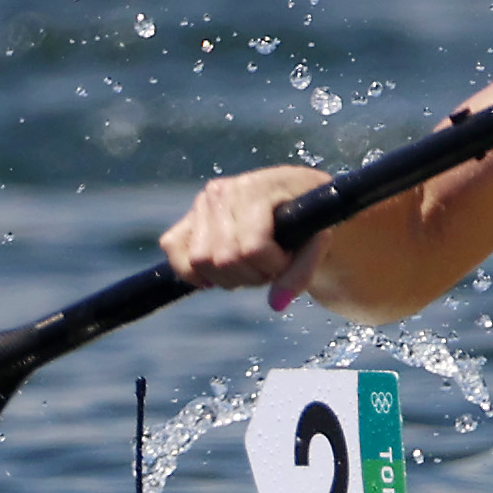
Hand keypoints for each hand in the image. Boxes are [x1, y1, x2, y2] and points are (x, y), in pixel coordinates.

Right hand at [162, 165, 330, 302]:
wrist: (297, 204)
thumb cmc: (311, 221)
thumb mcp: (319, 242)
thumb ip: (301, 272)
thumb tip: (276, 304)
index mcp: (257, 188)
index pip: (252, 247)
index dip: (273, 266)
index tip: (288, 258)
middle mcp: (223, 191)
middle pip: (225, 259)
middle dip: (253, 275)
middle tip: (270, 266)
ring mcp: (202, 203)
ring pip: (200, 261)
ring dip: (228, 277)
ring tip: (250, 265)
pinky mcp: (189, 216)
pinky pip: (173, 248)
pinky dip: (191, 271)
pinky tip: (218, 273)